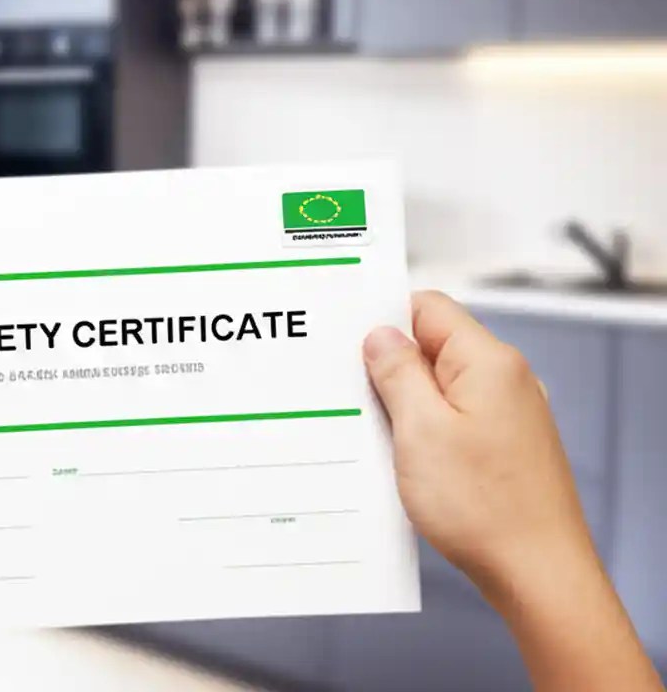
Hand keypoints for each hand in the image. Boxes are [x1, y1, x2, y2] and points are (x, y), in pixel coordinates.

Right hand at [364, 291, 661, 690]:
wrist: (537, 574)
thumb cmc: (484, 507)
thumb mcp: (420, 429)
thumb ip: (398, 372)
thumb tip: (381, 336)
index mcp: (488, 363)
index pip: (428, 308)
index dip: (384, 319)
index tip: (347, 342)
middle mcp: (505, 381)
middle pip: (433, 348)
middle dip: (388, 369)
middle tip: (351, 397)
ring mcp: (507, 415)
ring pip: (439, 389)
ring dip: (404, 407)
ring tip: (377, 437)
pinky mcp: (503, 447)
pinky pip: (452, 421)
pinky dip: (423, 433)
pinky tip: (404, 462)